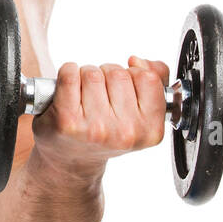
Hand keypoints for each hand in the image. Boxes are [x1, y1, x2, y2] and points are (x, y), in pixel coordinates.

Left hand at [30, 55, 171, 177]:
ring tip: (85, 96)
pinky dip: (67, 74)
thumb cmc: (105, 132)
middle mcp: (125, 132)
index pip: (148, 78)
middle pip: (118, 72)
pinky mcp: (67, 120)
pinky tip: (68, 91)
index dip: (133, 74)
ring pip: (93, 72)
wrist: (71, 159)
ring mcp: (95, 127)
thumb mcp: (141, 113)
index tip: (124, 87)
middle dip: (107, 75)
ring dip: (86, 76)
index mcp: (150, 130)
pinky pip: (69, 74)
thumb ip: (155, 81)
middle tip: (101, 96)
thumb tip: (138, 62)